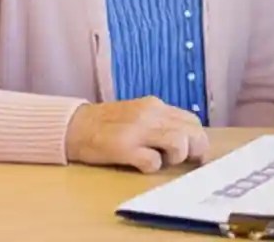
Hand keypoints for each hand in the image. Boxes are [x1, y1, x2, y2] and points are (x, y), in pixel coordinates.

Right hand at [65, 97, 209, 173]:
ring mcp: (137, 130)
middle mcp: (150, 114)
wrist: (75, 125)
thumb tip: (188, 140)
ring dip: (175, 158)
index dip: (198, 139)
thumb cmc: (108, 124)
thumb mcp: (139, 115)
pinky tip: (141, 164)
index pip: (192, 120)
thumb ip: (161, 122)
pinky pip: (152, 161)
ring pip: (179, 143)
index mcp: (155, 106)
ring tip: (160, 160)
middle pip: (192, 132)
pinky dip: (152, 167)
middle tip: (183, 161)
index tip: (195, 153)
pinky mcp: (123, 147)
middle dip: (194, 149)